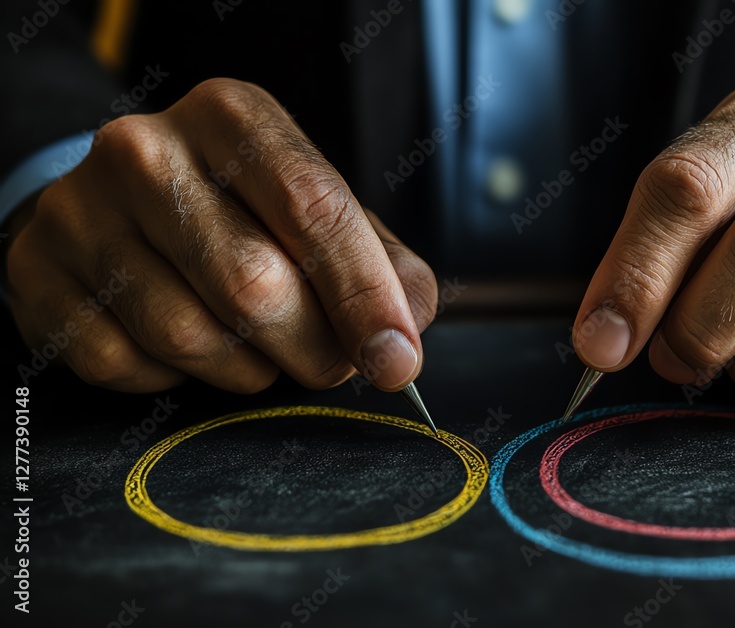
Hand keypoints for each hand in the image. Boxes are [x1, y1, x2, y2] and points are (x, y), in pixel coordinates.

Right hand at [5, 78, 436, 392]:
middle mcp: (148, 150)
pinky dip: (173, 379)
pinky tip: (181, 345)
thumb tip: (402, 342)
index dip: (365, 295)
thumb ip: (382, 268)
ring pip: (190, 337)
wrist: (117, 207)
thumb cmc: (240, 215)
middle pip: (254, 285)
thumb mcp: (320, 216)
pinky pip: (127, 366)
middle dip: (311, 348)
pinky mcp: (40, 275)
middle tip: (326, 360)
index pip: (314, 207)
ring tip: (254, 346)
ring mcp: (81, 211)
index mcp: (234, 118)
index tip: (395, 361)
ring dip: (246, 369)